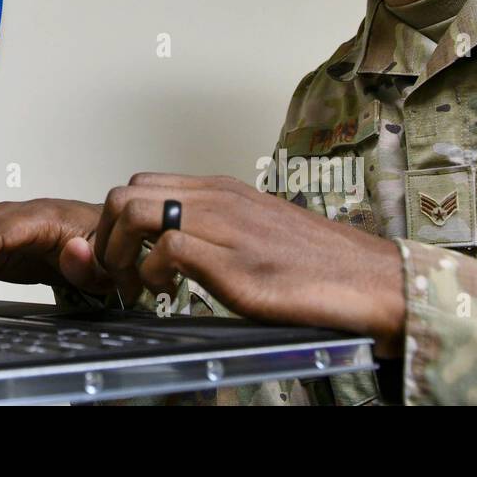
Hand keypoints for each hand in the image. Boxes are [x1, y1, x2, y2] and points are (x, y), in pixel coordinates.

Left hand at [93, 173, 406, 355]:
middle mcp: (217, 198)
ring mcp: (225, 226)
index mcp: (221, 189)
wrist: (370, 282)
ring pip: (134, 209)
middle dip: (106, 236)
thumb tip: (172, 246)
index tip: (122, 258)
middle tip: (120, 274)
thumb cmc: (315, 265)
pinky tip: (168, 293)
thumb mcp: (253, 233)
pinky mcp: (234, 261)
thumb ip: (212, 231)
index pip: (141, 182)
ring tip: (137, 285)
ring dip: (120, 254)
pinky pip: (166, 248)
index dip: (117, 222)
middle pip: (125, 191)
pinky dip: (151, 275)